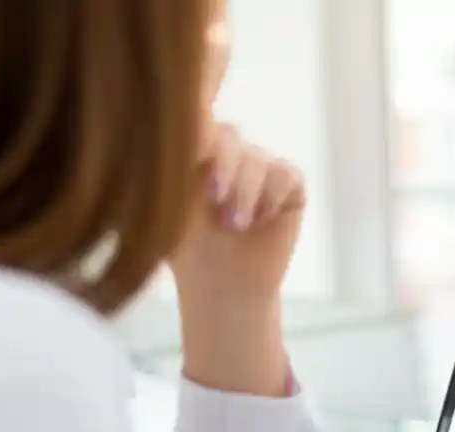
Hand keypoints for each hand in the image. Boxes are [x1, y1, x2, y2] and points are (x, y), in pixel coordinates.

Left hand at [169, 124, 306, 396]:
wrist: (222, 287)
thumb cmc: (186, 249)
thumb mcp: (165, 207)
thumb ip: (165, 171)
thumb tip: (166, 136)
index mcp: (193, 150)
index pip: (196, 120)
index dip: (196, 131)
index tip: (191, 154)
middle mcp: (229, 153)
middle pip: (229, 134)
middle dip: (223, 163)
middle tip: (214, 197)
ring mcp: (261, 166)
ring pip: (258, 159)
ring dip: (245, 193)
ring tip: (235, 226)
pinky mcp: (289, 184)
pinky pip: (285, 174)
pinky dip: (271, 196)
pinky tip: (260, 221)